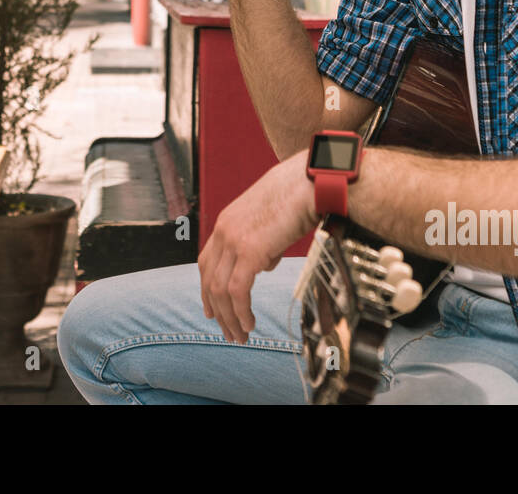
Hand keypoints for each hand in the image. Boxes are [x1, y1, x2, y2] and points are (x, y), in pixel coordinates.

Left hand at [198, 149, 317, 343]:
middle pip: (209, 280)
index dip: (207, 289)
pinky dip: (241, 312)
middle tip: (227, 332)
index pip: (206, 262)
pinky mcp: (249, 251)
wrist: (310, 181)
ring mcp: (234, 240)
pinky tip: (249, 324)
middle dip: (217, 310)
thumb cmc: (299, 195)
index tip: (212, 310)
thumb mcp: (272, 221)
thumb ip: (263, 242)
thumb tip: (264, 264)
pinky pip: (237, 291)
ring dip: (229, 318)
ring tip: (240, 336)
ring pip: (220, 290)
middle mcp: (223, 231)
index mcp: (226, 222)